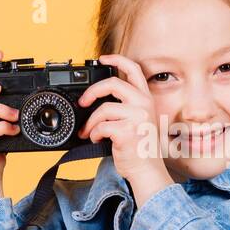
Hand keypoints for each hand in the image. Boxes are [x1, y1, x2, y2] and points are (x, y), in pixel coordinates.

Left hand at [77, 54, 173, 197]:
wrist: (146, 170)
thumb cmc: (140, 147)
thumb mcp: (138, 119)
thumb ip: (124, 105)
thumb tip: (97, 98)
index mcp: (146, 98)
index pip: (133, 69)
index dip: (116, 59)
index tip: (102, 59)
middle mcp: (144, 104)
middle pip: (112, 83)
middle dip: (92, 92)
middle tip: (83, 102)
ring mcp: (137, 117)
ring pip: (103, 109)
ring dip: (90, 122)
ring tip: (89, 132)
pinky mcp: (127, 131)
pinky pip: (101, 127)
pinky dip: (94, 134)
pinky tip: (97, 140)